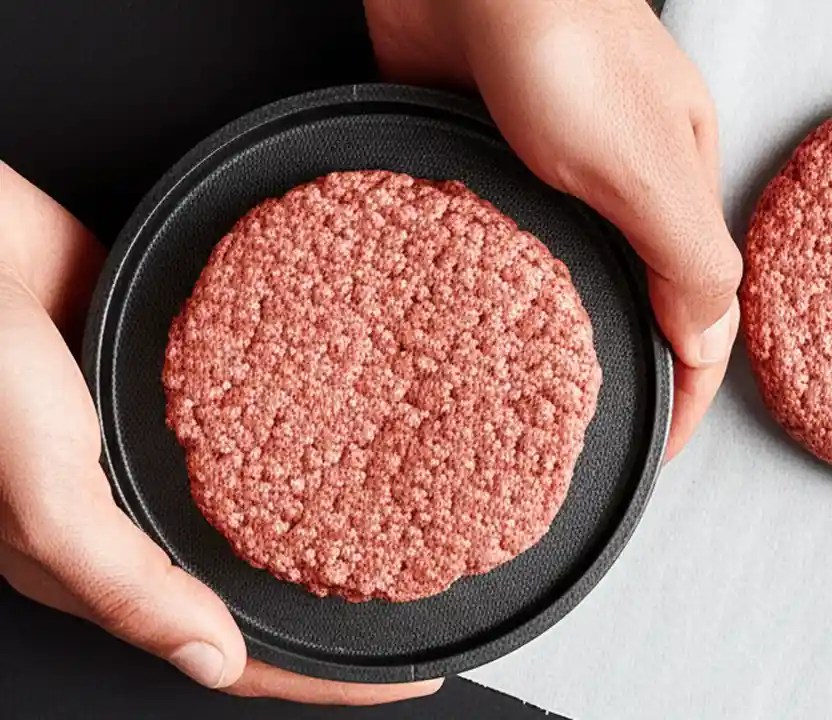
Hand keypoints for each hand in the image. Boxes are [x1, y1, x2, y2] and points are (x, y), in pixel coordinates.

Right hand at [0, 163, 439, 704]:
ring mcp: (156, 458)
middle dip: (339, 612)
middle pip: (255, 595)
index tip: (409, 677)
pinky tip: (357, 441)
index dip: (322, 678)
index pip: (231, 652)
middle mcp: (136, 521)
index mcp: (100, 566)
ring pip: (259, 519)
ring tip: (411, 533)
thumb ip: (121, 576)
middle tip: (428, 604)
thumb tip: (210, 660)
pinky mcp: (176, 394)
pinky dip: (304, 450)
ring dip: (330, 530)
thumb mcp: (41, 484)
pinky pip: (252, 438)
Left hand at [367, 0, 742, 457]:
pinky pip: (488, 234)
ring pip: (558, 271)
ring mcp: (544, 168)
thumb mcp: (648, 168)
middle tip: (581, 438)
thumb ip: (689, 261)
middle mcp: (615, 181)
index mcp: (678, 184)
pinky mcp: (477, 153)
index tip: (656, 453)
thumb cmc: (564, 45)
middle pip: (633, 297)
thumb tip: (710, 348)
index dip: (690, 388)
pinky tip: (457, 316)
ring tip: (511, 400)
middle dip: (621, 369)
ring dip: (546, 330)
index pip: (701, 309)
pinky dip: (481, 279)